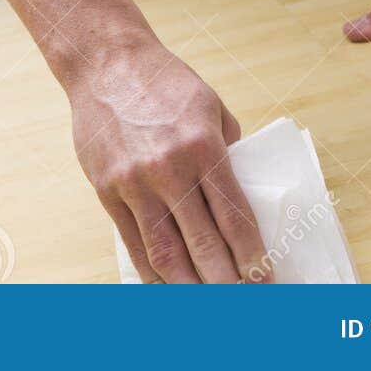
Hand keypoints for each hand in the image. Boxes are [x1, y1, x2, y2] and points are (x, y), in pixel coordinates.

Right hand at [67, 35, 271, 282]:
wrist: (105, 63)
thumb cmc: (164, 81)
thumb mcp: (210, 104)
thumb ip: (228, 149)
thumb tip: (242, 193)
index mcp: (203, 145)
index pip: (234, 217)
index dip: (252, 257)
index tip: (265, 281)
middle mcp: (169, 168)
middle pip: (204, 246)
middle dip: (227, 285)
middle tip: (242, 306)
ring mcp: (135, 183)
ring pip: (167, 255)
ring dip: (191, 290)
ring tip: (209, 308)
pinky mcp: (108, 191)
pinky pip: (135, 246)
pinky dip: (155, 275)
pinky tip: (170, 289)